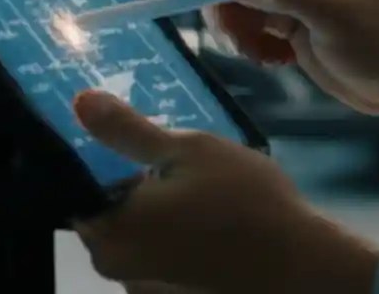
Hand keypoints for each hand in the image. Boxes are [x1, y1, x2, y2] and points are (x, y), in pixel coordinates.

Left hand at [72, 91, 378, 293]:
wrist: (303, 267)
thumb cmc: (244, 204)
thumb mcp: (188, 150)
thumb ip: (128, 130)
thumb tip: (80, 102)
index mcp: (108, 233)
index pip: (76, 186)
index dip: (95, 155)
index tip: (124, 135)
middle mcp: (115, 266)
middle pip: (106, 209)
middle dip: (130, 178)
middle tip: (169, 152)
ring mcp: (143, 284)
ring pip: (136, 229)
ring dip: (154, 202)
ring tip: (192, 176)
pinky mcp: (171, 290)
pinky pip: (157, 248)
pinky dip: (172, 226)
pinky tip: (205, 208)